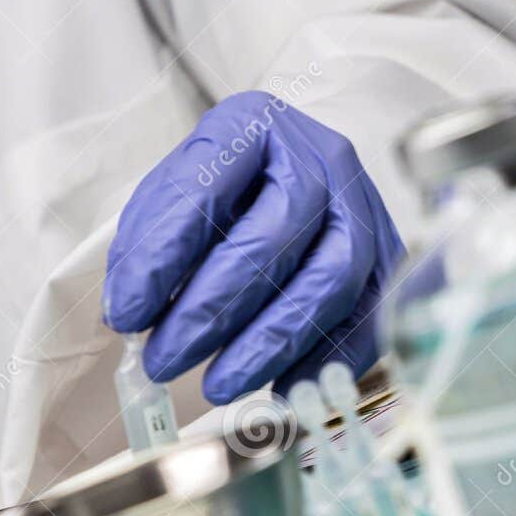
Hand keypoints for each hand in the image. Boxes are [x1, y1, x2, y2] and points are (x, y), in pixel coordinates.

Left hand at [103, 91, 402, 403]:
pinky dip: (324, 359)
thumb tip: (129, 315)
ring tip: (217, 385)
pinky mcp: (389, 253)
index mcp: (250, 126)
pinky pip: (368, 315)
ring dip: (267, 344)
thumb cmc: (220, 186)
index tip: (126, 315)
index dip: (161, 261)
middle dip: (209, 313)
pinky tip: (280, 388)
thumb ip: (146, 246)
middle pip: (271, 241)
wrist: (293, 164)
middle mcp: (318, 157)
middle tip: (163, 360)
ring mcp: (363, 204)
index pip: (203, 192)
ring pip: (327, 280)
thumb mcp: (170, 194)